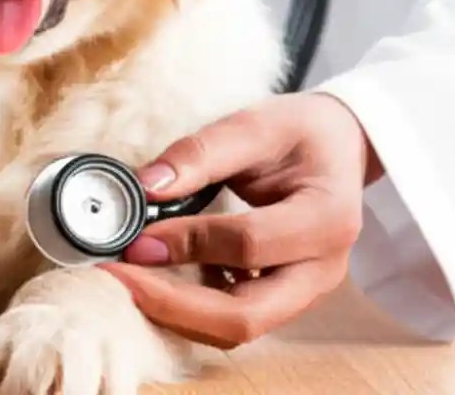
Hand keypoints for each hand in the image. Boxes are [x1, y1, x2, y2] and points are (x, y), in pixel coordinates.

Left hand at [101, 93, 378, 348]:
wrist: (338, 147)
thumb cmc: (298, 133)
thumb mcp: (254, 125)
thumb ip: (200, 153)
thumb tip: (145, 186)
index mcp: (327, 218)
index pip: (249, 245)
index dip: (187, 242)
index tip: (135, 236)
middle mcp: (322, 270)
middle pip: (245, 317)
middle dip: (172, 304)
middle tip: (116, 277)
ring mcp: (305, 292)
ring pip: (236, 329)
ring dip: (174, 314)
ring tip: (125, 281)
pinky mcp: (282, 298)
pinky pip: (232, 320)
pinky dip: (188, 311)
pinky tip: (151, 281)